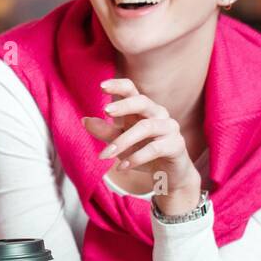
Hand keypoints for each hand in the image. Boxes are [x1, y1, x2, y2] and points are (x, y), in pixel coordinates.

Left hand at [81, 78, 201, 214]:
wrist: (167, 175)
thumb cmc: (141, 152)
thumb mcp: (119, 142)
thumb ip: (105, 131)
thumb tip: (84, 120)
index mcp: (141, 109)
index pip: (131, 89)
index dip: (118, 85)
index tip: (101, 86)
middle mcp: (157, 114)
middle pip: (142, 102)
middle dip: (124, 105)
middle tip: (106, 110)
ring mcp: (169, 128)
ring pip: (146, 127)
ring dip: (123, 141)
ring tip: (105, 155)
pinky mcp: (176, 145)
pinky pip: (155, 148)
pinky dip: (136, 158)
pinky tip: (122, 167)